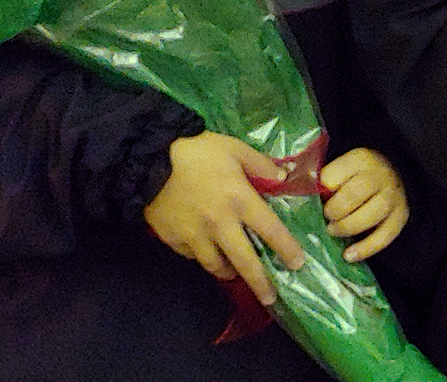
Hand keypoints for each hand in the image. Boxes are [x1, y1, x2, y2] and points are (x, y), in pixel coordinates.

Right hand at [144, 131, 305, 305]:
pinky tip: (206, 252)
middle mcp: (221, 225)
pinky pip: (192, 255)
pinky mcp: (174, 240)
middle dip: (260, 283)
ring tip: (236, 274)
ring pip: (216, 265)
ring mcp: (195, 236)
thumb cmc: (196, 151)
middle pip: (245, 262)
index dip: (286, 249)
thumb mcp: (234, 148)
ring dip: (229, 272)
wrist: (148, 160)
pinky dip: (202, 256)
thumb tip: (283, 176)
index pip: (270, 231)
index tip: (298, 264)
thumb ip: (261, 164)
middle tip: (270, 297)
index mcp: (240, 201)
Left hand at [320, 147, 407, 262]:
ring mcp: (393, 196)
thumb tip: (299, 191)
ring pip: (373, 214)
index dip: (322, 190)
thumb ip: (323, 180)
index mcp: (360, 159)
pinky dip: (366, 248)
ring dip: (348, 227)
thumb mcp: (342, 168)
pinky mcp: (401, 215)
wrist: (392, 174)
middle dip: (335, 209)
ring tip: (333, 231)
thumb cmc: (357, 175)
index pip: (334, 175)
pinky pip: (385, 235)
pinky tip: (348, 255)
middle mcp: (380, 175)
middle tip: (326, 216)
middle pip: (356, 193)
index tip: (316, 198)